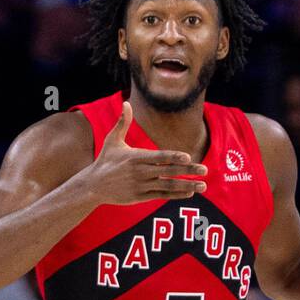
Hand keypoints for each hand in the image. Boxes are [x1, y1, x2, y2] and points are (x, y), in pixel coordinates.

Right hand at [86, 100, 207, 204]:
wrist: (94, 186)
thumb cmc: (105, 161)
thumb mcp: (112, 140)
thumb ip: (122, 123)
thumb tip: (126, 103)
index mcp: (136, 157)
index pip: (159, 157)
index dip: (173, 157)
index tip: (188, 157)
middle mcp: (141, 172)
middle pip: (168, 171)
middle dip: (188, 171)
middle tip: (205, 169)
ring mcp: (142, 186)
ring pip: (168, 186)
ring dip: (187, 186)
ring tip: (203, 186)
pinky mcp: (141, 197)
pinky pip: (162, 195)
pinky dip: (176, 195)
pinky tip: (189, 192)